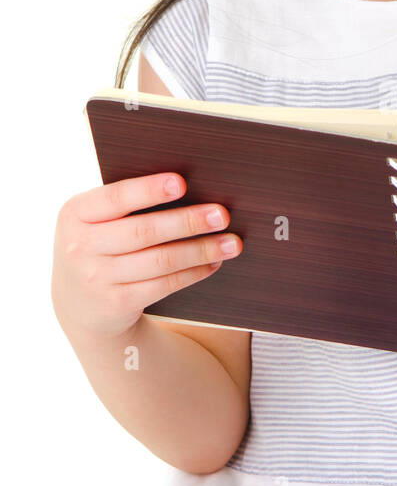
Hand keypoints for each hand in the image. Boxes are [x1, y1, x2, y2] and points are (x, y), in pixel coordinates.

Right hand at [51, 172, 242, 340]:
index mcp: (75, 214)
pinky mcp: (117, 303)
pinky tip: (213, 262)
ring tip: (231, 242)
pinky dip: (194, 272)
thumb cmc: (102, 243)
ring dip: (200, 250)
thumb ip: (126, 203)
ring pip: (160, 261)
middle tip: (222, 215)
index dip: (149, 190)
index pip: (115, 198)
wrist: (80, 301)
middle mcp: (80, 247)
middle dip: (188, 222)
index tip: (182, 182)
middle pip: (144, 231)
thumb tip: (189, 187)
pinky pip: (164, 284)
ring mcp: (96, 279)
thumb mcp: (96, 220)